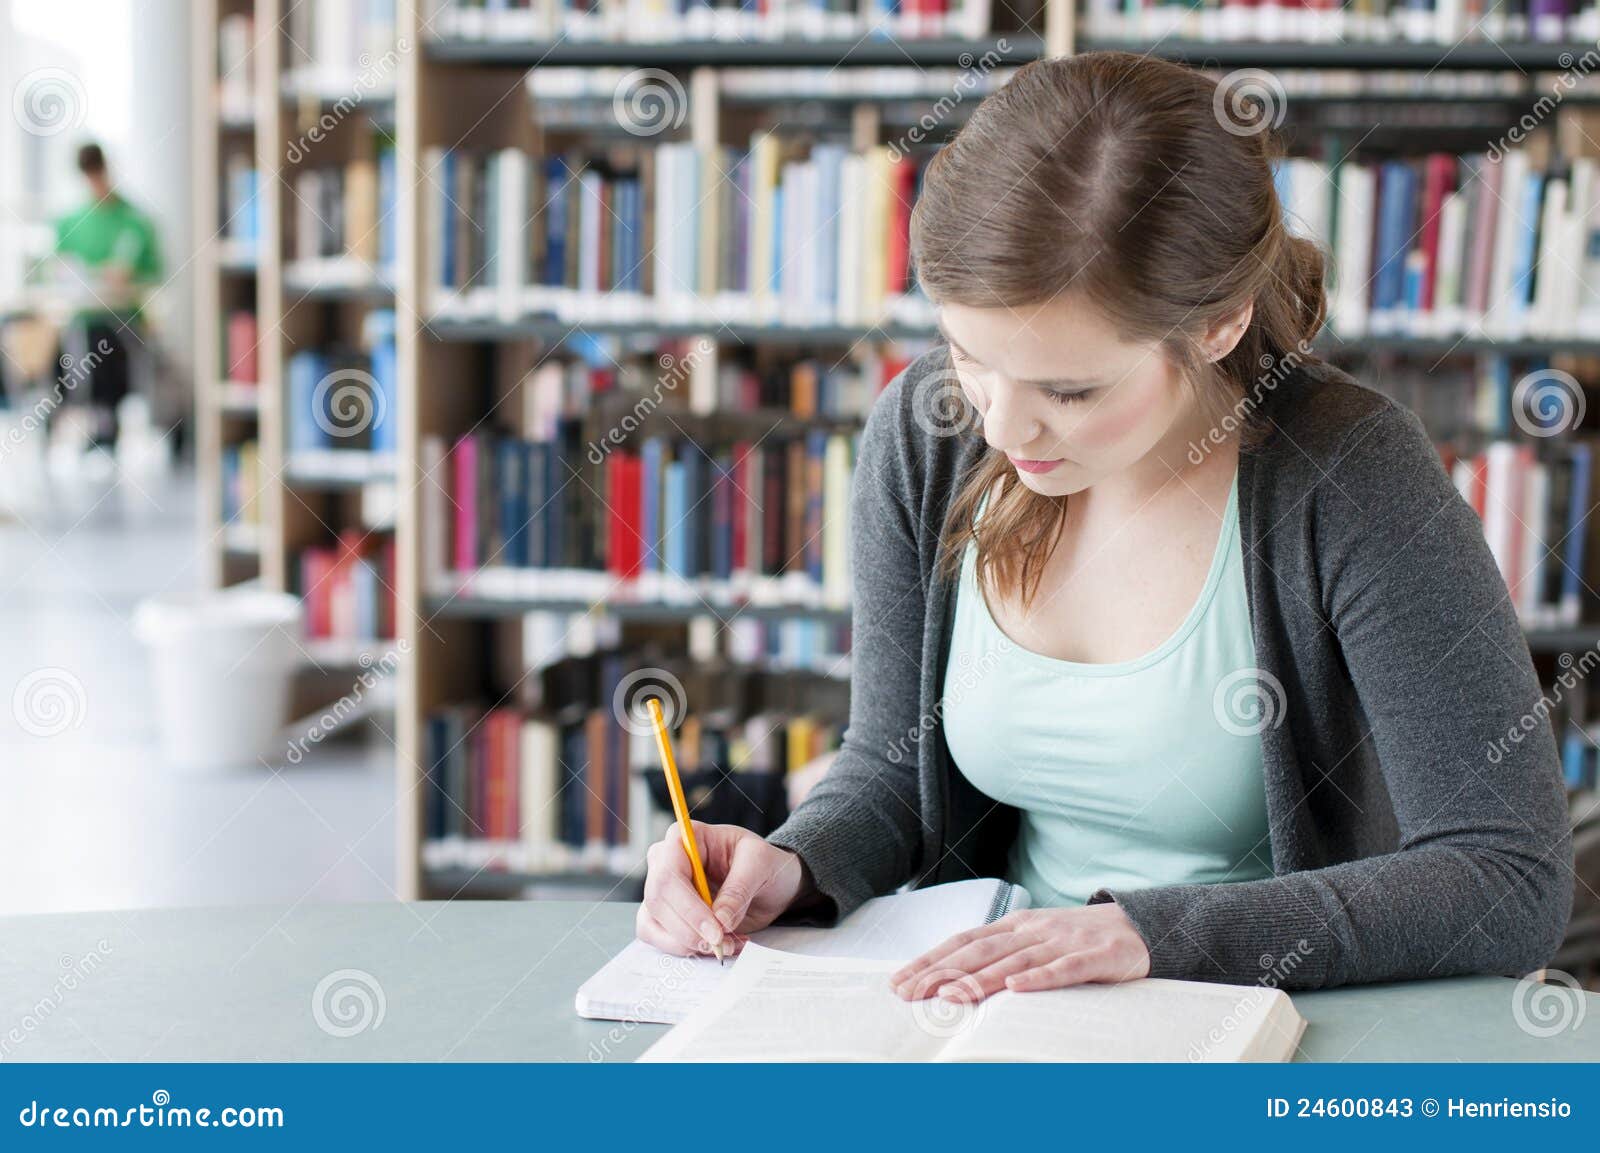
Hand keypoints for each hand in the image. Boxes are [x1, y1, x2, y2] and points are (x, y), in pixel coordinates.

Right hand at [636, 822, 808, 958]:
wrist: (767, 880)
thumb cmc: (761, 862)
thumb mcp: (761, 863)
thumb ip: (739, 889)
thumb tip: (720, 920)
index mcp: (686, 837)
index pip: (670, 873)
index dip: (688, 906)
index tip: (716, 930)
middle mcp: (666, 861)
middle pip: (658, 901)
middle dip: (689, 930)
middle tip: (720, 944)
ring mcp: (662, 889)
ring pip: (653, 923)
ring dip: (687, 943)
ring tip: (725, 946)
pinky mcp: (664, 914)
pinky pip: (658, 937)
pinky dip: (686, 950)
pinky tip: (716, 947)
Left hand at [889, 903, 1151, 1002]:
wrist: (1139, 926)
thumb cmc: (1076, 940)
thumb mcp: (1035, 942)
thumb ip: (1000, 955)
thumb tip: (951, 980)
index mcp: (1015, 925)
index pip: (963, 941)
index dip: (931, 961)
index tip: (899, 982)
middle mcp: (1033, 929)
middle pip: (980, 950)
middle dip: (943, 972)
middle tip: (912, 994)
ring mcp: (1064, 941)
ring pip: (1015, 961)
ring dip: (980, 979)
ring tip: (951, 996)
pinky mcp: (1096, 956)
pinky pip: (1064, 969)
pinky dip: (1040, 978)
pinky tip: (1017, 988)